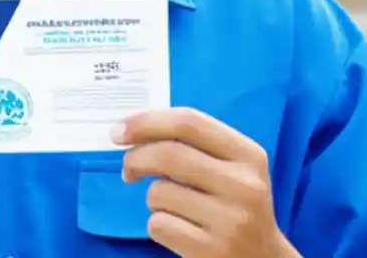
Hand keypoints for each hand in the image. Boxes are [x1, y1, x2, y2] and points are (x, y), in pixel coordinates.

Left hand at [112, 107, 300, 257]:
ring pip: (159, 192)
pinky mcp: (212, 250)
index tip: (118, 131)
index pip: (189, 122)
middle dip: (135, 158)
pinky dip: (158, 226)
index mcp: (248, 155)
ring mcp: (230, 220)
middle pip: (168, 155)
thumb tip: (131, 130)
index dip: (146, 122)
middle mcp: (244, 185)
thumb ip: (192, 144)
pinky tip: (180, 232)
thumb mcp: (231, 169)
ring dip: (153, 199)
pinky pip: (158, 224)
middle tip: (128, 169)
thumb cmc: (235, 206)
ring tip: (174, 209)